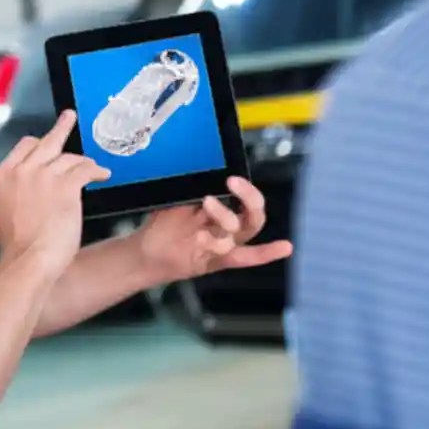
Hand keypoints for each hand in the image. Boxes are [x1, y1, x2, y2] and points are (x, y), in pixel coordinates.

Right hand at [0, 111, 110, 278]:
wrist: (28, 262)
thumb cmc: (20, 248)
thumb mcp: (7, 212)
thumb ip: (19, 193)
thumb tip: (38, 189)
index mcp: (2, 177)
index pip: (24, 147)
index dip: (39, 144)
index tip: (46, 142)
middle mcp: (21, 171)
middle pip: (46, 142)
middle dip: (61, 128)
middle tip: (69, 116)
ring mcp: (43, 176)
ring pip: (69, 157)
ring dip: (84, 162)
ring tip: (94, 166)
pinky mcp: (66, 186)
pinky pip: (85, 169)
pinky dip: (97, 171)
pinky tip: (103, 174)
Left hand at [134, 176, 291, 282]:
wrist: (144, 253)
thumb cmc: (161, 224)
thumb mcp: (173, 200)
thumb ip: (190, 189)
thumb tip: (199, 168)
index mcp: (218, 205)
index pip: (241, 193)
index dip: (243, 185)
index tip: (232, 175)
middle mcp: (225, 223)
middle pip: (251, 211)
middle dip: (247, 196)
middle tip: (232, 182)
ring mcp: (223, 242)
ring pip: (240, 230)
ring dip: (223, 220)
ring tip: (202, 220)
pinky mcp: (217, 260)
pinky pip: (245, 256)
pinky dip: (266, 253)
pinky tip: (285, 247)